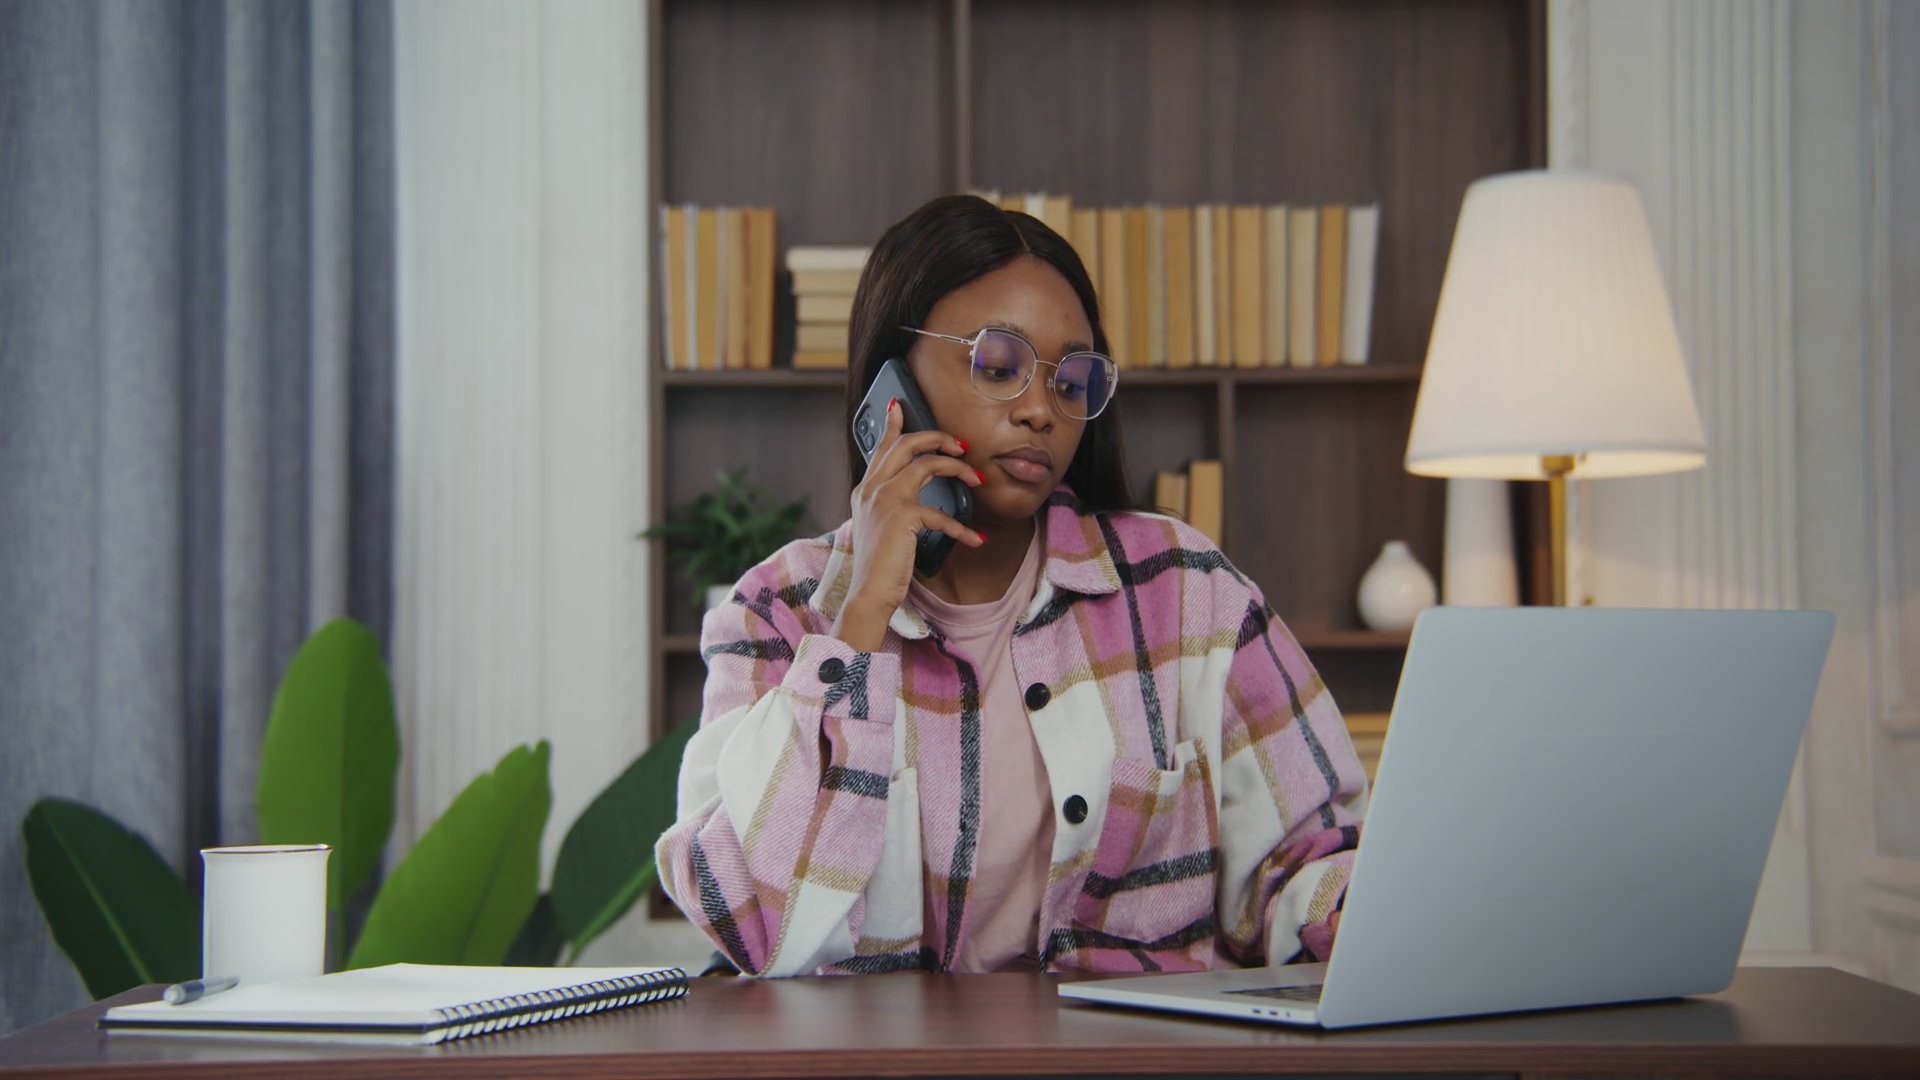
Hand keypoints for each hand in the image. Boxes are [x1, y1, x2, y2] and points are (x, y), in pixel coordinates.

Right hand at [831, 399, 982, 651]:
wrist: (868, 593)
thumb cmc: (879, 565)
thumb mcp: (880, 528)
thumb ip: (891, 506)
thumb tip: (914, 497)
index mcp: (866, 489)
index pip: (881, 447)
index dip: (893, 424)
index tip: (900, 405)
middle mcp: (872, 488)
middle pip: (908, 444)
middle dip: (938, 437)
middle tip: (960, 445)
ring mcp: (886, 499)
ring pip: (927, 464)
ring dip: (958, 469)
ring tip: (976, 478)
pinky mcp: (903, 516)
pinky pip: (942, 514)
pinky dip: (962, 528)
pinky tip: (975, 539)